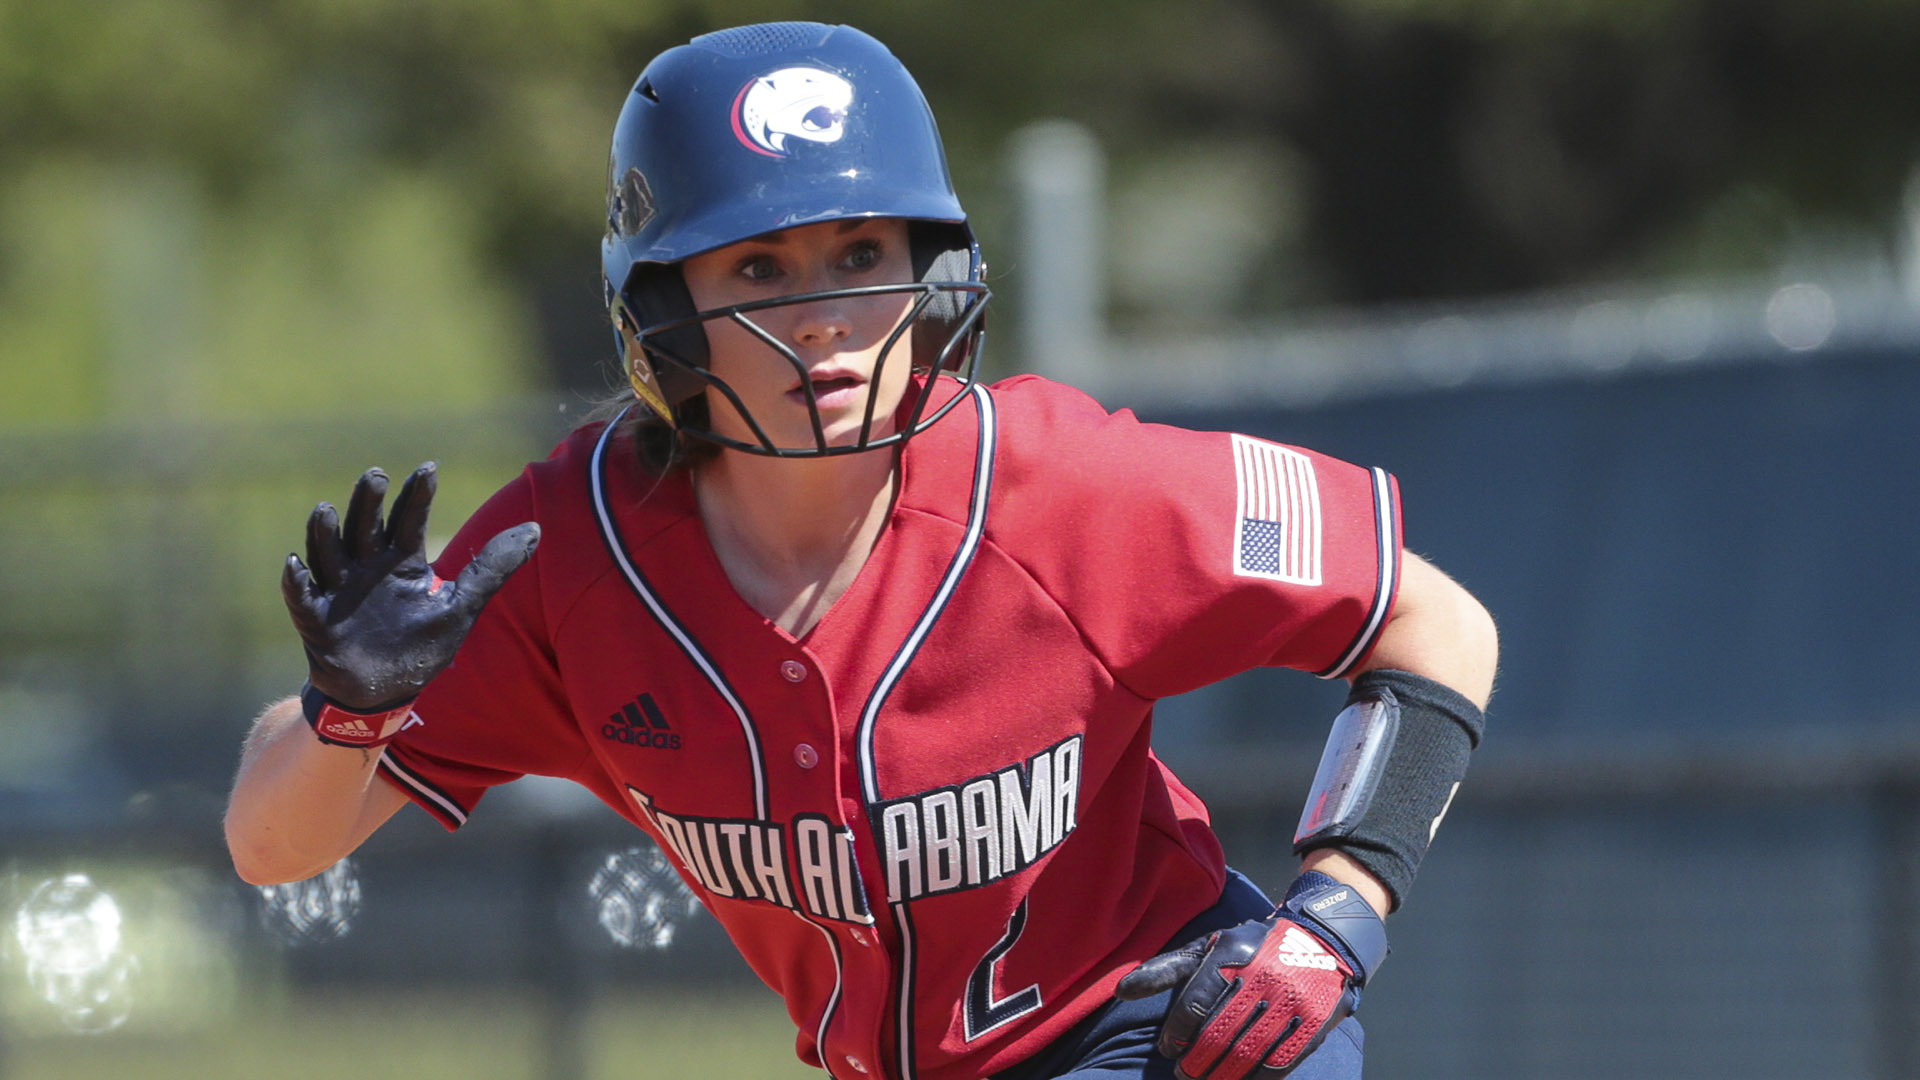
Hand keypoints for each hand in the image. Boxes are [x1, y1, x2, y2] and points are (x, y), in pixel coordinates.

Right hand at [280, 463, 538, 711]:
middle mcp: (367, 566)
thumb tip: (537, 528)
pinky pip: (301, 597)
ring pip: (329, 553)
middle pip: (366, 525)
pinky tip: (294, 564)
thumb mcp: (462, 605)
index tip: (430, 468)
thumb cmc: (421, 644)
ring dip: (325, 533)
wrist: (385, 691)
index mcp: (401, 560)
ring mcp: (338, 590)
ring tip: (326, 510)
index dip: (417, 495)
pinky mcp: (316, 618)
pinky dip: (295, 581)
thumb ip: (493, 568)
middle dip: (369, 501)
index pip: (409, 519)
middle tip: (377, 475)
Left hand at [1114, 874, 1383, 1079]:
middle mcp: (1264, 975)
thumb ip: (1166, 970)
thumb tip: (1121, 990)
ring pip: (1249, 1052)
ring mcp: (1292, 1000)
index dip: (1177, 1033)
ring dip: (1222, 1075)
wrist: (1321, 941)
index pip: (1196, 1003)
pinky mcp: (1314, 1022)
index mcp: (1232, 954)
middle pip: (1221, 1032)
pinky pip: (1280, 1061)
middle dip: (1197, 1061)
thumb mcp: (1209, 949)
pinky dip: (1256, 1078)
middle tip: (1184, 1074)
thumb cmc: (1251, 949)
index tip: (1168, 1049)